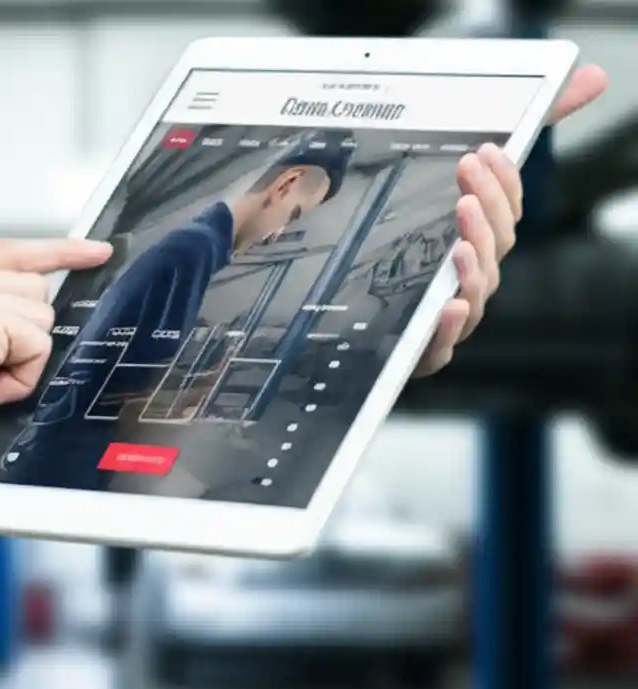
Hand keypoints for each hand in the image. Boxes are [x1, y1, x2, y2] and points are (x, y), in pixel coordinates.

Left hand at [413, 65, 606, 376]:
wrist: (361, 323)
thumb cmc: (420, 252)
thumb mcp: (453, 188)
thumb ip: (514, 137)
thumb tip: (590, 77)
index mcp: (481, 242)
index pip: (506, 212)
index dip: (504, 183)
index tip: (486, 151)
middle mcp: (473, 279)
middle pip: (495, 247)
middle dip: (488, 209)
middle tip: (468, 173)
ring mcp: (452, 315)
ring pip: (476, 291)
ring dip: (474, 262)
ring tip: (460, 238)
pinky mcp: (423, 349)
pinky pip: (439, 344)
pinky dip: (447, 327)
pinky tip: (447, 307)